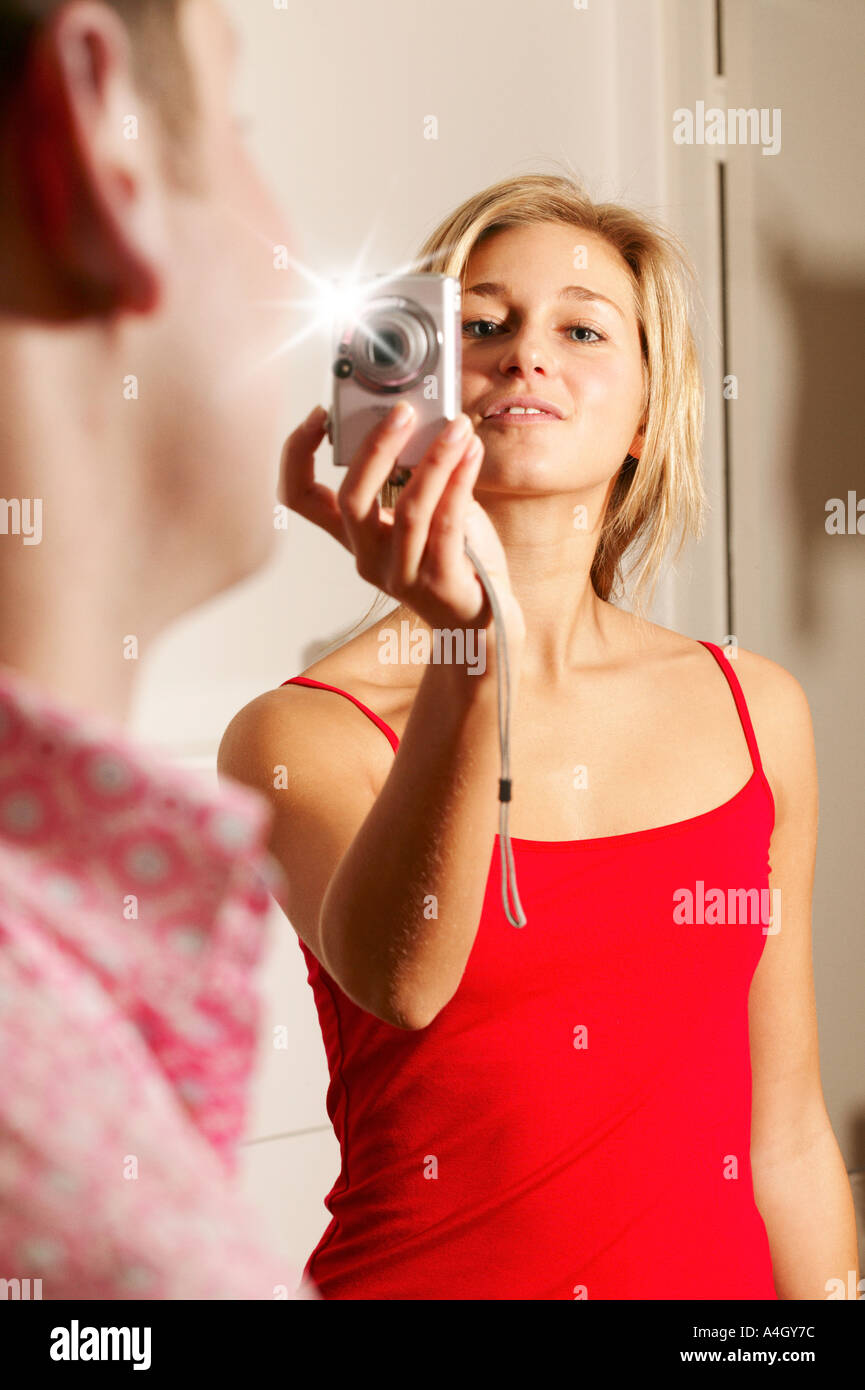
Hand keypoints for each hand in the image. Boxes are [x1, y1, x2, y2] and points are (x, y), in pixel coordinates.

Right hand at [278, 402, 523, 643]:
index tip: (319, 416)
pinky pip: (447, 524)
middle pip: (351, 498)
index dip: (297, 454)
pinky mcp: (439, 583)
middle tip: (404, 411)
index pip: (300, 497)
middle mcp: (367, 556)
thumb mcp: (420, 513)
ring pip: (409, 509)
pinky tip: (472, 453)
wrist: (478, 621)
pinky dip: (461, 481)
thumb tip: (428, 419)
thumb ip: (414, 475)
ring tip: (458, 427)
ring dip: (435, 459)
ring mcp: (401, 573)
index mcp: (353, 536)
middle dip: (376, 447)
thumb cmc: (452, 560)